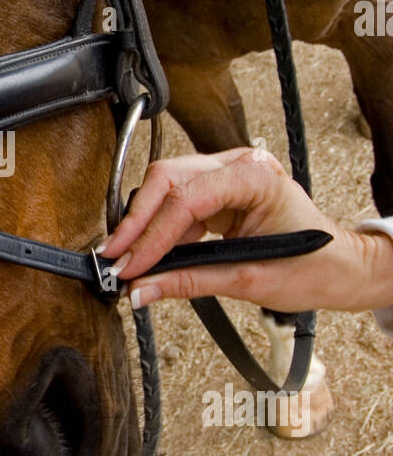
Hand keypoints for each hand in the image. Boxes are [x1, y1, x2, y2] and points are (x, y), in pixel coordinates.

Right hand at [96, 147, 392, 313]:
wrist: (339, 267)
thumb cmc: (312, 266)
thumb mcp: (249, 281)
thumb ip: (191, 282)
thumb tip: (142, 290)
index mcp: (255, 177)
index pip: (187, 199)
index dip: (151, 235)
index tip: (129, 265)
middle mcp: (240, 164)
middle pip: (169, 180)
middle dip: (137, 221)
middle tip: (115, 258)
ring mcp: (229, 173)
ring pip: (168, 186)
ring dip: (145, 224)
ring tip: (130, 261)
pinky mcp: (221, 189)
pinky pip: (179, 201)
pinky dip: (162, 229)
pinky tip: (152, 254)